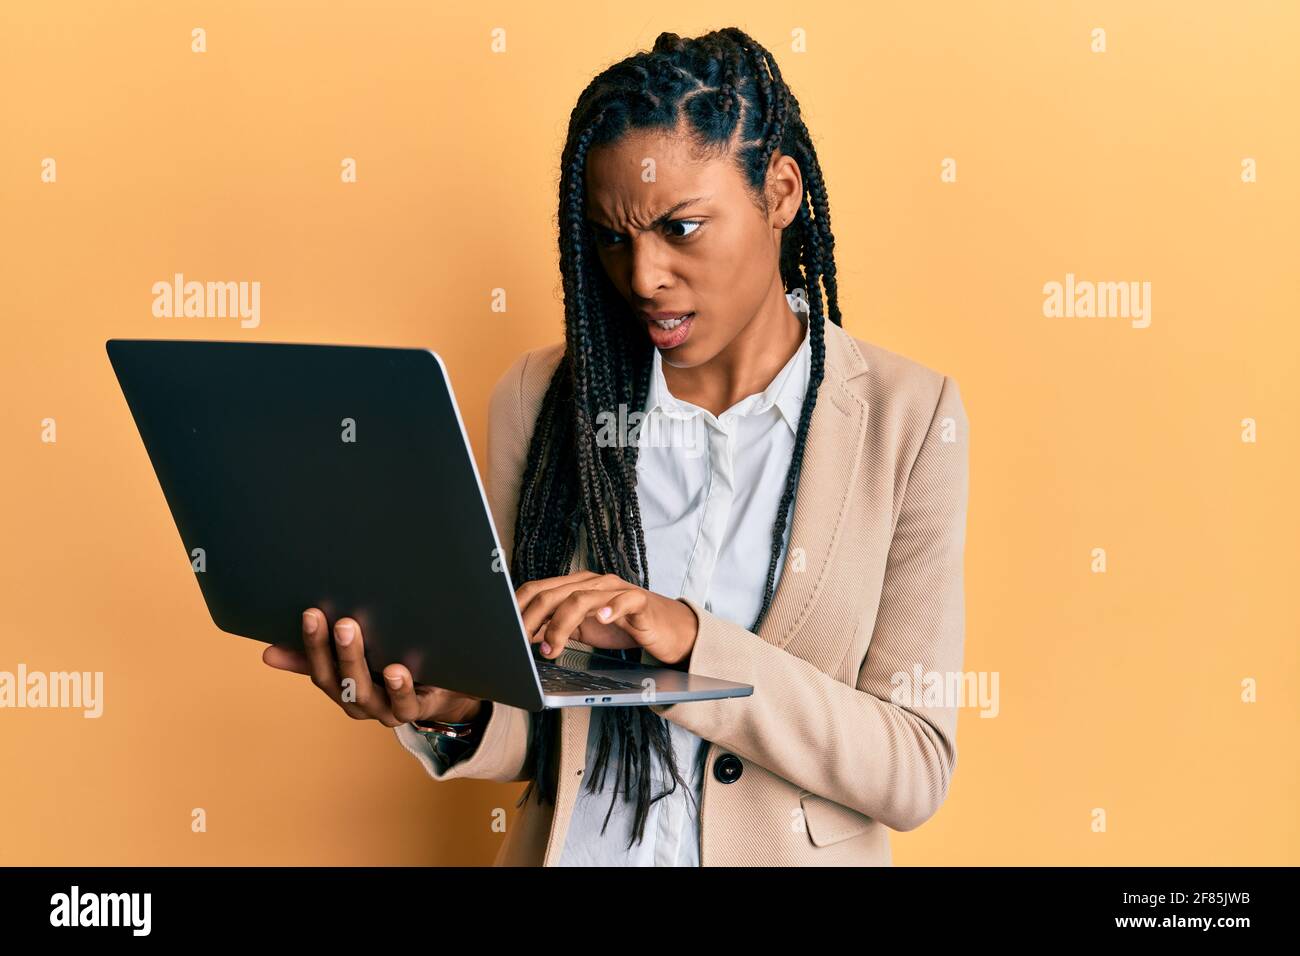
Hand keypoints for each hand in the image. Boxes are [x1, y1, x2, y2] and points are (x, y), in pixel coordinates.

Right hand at [262, 608, 484, 726]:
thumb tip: (267, 653)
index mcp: (342, 688)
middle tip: (340, 619)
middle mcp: (360, 703)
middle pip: (341, 682)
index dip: (312, 644)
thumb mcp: (355, 662)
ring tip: (356, 635)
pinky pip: (406, 705)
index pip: (319, 669)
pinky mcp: (417, 710)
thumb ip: (314, 657)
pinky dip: (400, 688)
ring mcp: (387, 710)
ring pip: (367, 694)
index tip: (310, 612)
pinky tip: (398, 670)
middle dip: (336, 650)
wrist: (444, 693)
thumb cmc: (392, 669)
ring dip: (358, 664)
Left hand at [515, 571, 697, 665]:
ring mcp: (616, 590)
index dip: (518, 607)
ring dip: (561, 624)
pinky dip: (611, 608)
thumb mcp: (583, 630)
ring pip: (581, 598)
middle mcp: (593, 583)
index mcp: (575, 586)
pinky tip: (601, 619)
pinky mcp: (639, 602)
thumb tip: (521, 637)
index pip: (538, 589)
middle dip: (532, 619)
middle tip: (520, 643)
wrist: (667, 629)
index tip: (502, 629)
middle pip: (554, 593)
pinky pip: (624, 600)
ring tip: (553, 648)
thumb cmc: (624, 627)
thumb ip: (555, 628)